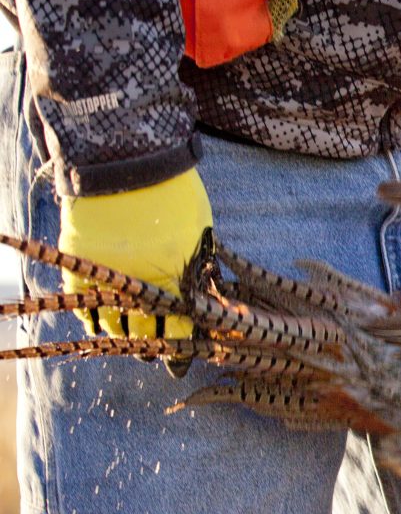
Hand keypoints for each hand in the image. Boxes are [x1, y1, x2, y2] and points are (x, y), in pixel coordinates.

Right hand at [58, 168, 211, 337]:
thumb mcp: (199, 231)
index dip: (182, 345)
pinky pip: (84, 308)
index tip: (185, 354)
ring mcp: (106, 272)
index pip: (179, 330)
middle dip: (154, 348)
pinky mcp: (79, 262)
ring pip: (113, 326)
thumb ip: (199, 267)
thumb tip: (207, 300)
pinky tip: (106, 323)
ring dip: (124, 336)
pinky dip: (94, 320)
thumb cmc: (173, 193)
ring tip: (134, 339)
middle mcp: (139, 279)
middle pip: (145, 335)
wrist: (125, 160)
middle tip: (158, 351)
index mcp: (175, 272)